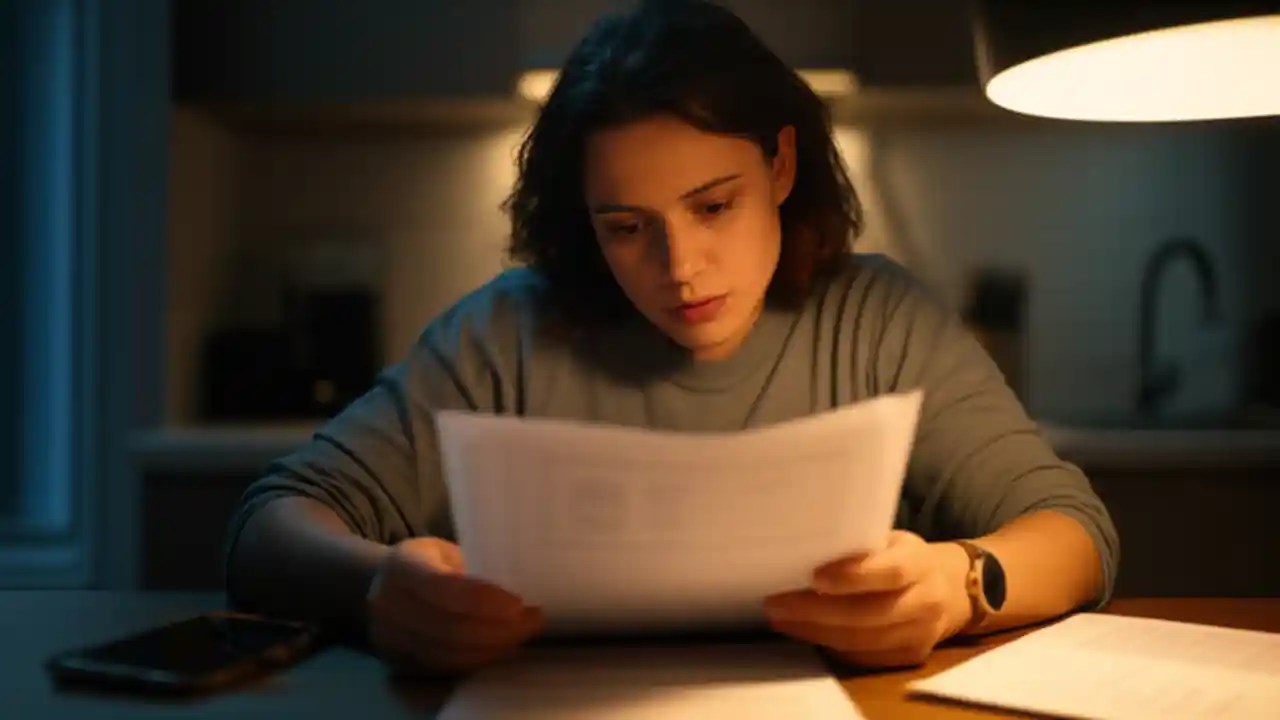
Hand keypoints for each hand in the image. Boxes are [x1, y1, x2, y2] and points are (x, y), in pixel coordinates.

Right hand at [365, 537, 543, 675]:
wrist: (378, 588)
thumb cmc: (426, 563)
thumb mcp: (444, 550)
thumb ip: (473, 564)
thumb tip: (524, 581)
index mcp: (401, 566)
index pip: (444, 587)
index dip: (484, 599)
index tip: (519, 603)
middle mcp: (388, 604)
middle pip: (450, 627)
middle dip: (498, 628)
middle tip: (533, 620)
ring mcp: (389, 638)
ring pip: (450, 653)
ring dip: (493, 647)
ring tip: (523, 634)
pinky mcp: (399, 663)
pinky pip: (445, 668)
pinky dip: (479, 660)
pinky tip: (502, 647)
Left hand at [764, 530, 970, 668]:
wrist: (950, 590)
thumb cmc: (904, 557)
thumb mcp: (891, 539)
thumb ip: (859, 545)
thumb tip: (802, 544)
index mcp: (920, 563)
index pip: (890, 573)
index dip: (853, 577)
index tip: (814, 576)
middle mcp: (925, 601)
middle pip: (870, 614)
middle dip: (817, 612)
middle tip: (776, 604)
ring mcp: (920, 634)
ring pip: (862, 641)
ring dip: (815, 632)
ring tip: (780, 619)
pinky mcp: (909, 657)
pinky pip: (864, 657)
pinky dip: (829, 645)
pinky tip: (802, 632)